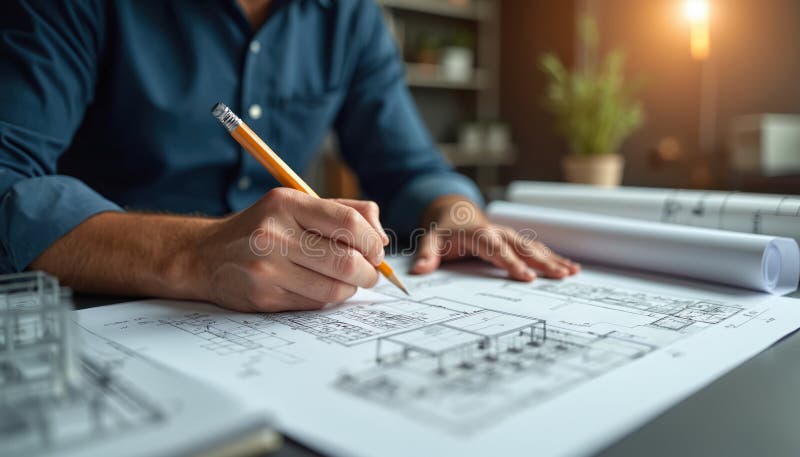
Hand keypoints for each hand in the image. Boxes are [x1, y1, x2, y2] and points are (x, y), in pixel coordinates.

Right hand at [193, 188, 388, 311]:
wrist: (206, 255)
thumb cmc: (263, 228)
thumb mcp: (297, 205)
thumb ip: (344, 211)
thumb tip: (382, 238)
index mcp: (287, 204)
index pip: (348, 223)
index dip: (372, 242)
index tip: (377, 252)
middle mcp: (275, 235)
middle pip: (346, 261)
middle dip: (368, 273)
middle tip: (369, 274)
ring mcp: (267, 268)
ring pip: (333, 289)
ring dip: (349, 289)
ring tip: (345, 281)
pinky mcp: (263, 297)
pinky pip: (313, 305)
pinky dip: (325, 300)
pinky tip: (318, 288)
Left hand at [411, 196, 579, 280]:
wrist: (455, 214)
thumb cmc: (444, 231)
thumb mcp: (430, 240)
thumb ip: (426, 255)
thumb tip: (419, 270)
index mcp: (479, 233)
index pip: (496, 249)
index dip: (511, 262)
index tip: (525, 276)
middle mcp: (498, 233)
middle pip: (522, 247)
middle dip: (541, 261)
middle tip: (559, 275)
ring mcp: (510, 236)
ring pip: (534, 248)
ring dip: (553, 259)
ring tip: (571, 272)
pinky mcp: (516, 242)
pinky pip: (536, 250)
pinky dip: (553, 258)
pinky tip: (570, 268)